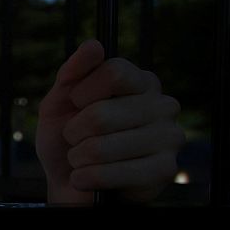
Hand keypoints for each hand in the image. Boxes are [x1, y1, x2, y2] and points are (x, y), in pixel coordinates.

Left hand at [38, 40, 184, 204]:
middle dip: (74, 132)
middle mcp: (163, 105)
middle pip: (102, 113)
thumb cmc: (68, 140)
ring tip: (81, 160)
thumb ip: (72, 73)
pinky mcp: (165, 170)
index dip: (82, 92)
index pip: (114, 72)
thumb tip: (94, 45)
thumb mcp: (60, 102)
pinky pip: (113, 172)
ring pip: (103, 145)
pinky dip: (86, 177)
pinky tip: (84, 178)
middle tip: (76, 140)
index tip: (75, 104)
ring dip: (78, 157)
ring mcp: (169, 137)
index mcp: (141, 82)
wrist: (70, 184)